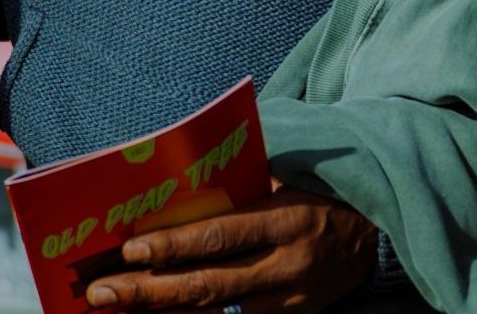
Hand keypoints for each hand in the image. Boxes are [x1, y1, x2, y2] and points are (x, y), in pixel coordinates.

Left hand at [84, 188, 376, 313]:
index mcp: (284, 220)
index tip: (129, 251)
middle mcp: (284, 266)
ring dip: (160, 312)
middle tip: (101, 292)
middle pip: (207, 286)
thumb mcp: (285, 177)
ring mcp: (286, 301)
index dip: (173, 247)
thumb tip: (174, 188)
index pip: (220, 237)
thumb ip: (238, 185)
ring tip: (115, 308)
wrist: (374, 236)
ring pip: (213, 312)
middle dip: (149, 292)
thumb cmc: (317, 191)